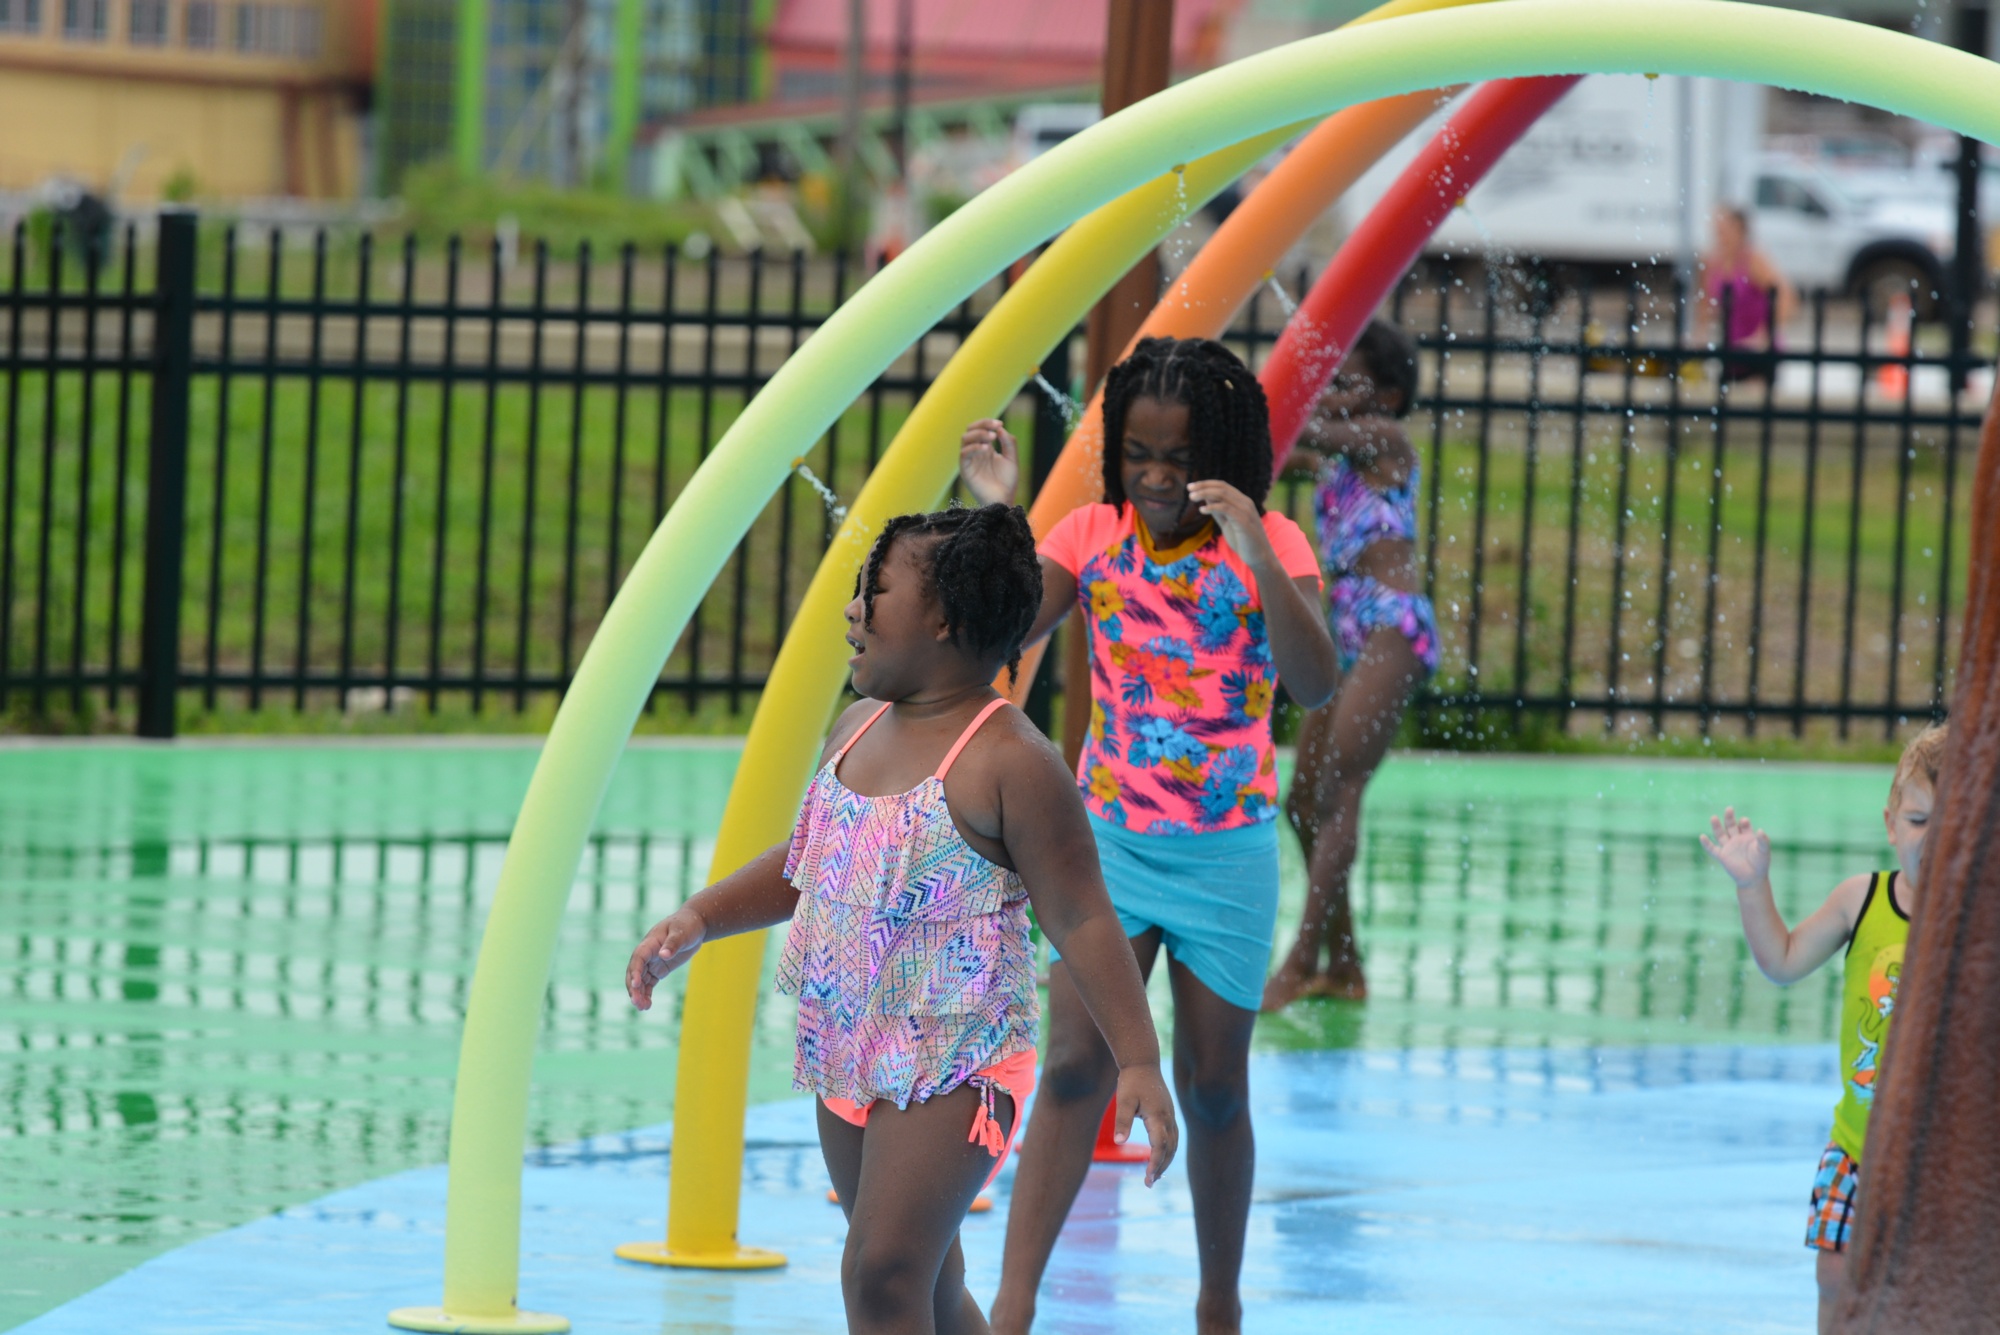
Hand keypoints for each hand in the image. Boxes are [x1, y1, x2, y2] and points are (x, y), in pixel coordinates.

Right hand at [625, 907, 707, 1009]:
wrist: (695, 925)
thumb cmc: (687, 925)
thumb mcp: (682, 933)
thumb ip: (673, 943)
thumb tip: (663, 955)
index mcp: (650, 943)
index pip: (638, 958)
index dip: (635, 971)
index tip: (636, 984)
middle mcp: (647, 954)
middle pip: (635, 972)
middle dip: (634, 987)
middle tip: (637, 1003)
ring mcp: (651, 962)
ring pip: (640, 981)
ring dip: (639, 994)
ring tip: (643, 1008)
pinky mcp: (658, 970)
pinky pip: (648, 984)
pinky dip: (646, 994)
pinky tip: (647, 1005)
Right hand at [959, 418, 1018, 506]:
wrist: (1004, 500)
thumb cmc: (1007, 482)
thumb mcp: (1012, 459)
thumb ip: (1008, 443)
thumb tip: (1000, 428)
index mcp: (985, 448)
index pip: (980, 428)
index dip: (988, 423)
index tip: (1000, 424)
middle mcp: (975, 452)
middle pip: (970, 430)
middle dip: (982, 425)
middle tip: (995, 428)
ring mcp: (969, 460)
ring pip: (965, 439)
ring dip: (978, 434)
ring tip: (992, 438)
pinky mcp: (965, 470)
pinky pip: (964, 454)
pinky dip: (974, 447)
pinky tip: (986, 449)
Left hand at [1110, 1061, 1179, 1186]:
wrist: (1143, 1062)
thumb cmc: (1131, 1081)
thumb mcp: (1124, 1100)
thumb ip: (1122, 1121)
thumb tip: (1119, 1142)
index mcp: (1158, 1116)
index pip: (1159, 1146)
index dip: (1155, 1162)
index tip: (1148, 1177)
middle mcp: (1167, 1118)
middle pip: (1169, 1149)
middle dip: (1160, 1167)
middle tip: (1148, 1183)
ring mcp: (1170, 1116)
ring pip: (1173, 1145)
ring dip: (1165, 1161)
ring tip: (1154, 1177)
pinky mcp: (1168, 1114)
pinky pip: (1172, 1138)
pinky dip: (1167, 1151)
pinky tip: (1159, 1158)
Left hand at [1187, 479, 1272, 566]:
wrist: (1259, 557)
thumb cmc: (1243, 541)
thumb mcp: (1227, 523)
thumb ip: (1219, 512)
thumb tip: (1206, 499)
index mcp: (1242, 502)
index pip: (1223, 486)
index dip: (1206, 484)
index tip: (1191, 487)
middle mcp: (1245, 503)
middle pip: (1222, 488)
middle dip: (1203, 486)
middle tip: (1188, 488)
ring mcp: (1246, 510)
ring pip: (1223, 495)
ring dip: (1205, 494)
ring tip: (1191, 497)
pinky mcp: (1244, 520)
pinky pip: (1226, 508)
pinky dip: (1212, 507)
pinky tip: (1202, 510)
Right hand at [1700, 807, 1770, 889]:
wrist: (1753, 878)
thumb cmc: (1760, 863)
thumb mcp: (1764, 850)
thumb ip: (1763, 840)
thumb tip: (1761, 830)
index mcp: (1747, 836)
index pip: (1743, 825)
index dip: (1743, 822)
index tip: (1744, 821)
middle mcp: (1736, 839)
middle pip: (1730, 826)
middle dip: (1729, 818)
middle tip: (1729, 809)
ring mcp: (1728, 847)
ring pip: (1720, 834)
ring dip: (1716, 826)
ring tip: (1714, 817)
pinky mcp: (1721, 856)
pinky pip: (1712, 849)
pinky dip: (1706, 844)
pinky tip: (1702, 837)